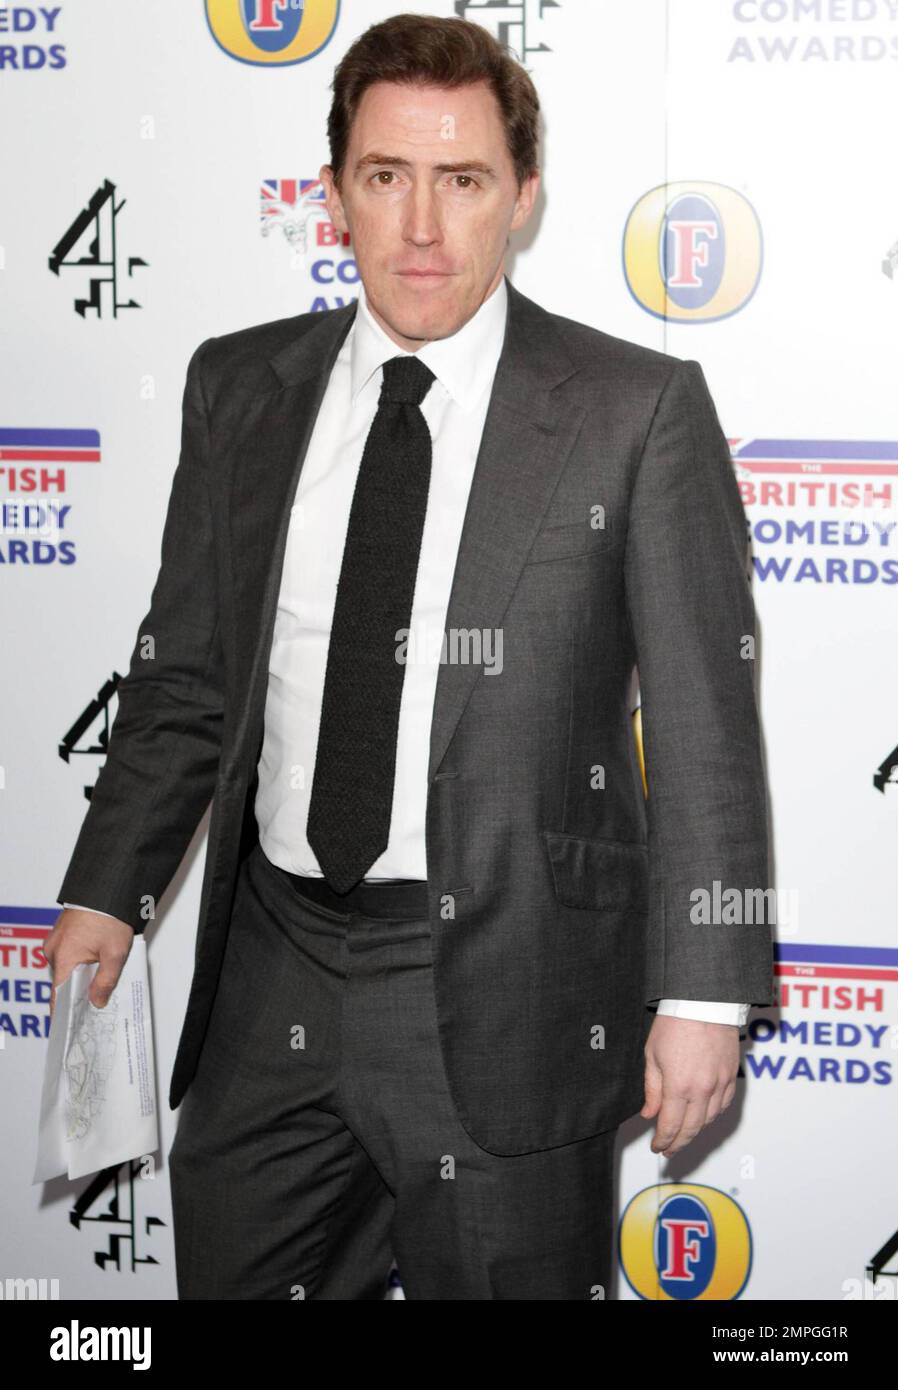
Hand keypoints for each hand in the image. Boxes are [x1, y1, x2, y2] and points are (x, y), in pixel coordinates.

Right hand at [42, 907, 134, 1018]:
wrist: (107, 888)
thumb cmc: (110, 917)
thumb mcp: (115, 953)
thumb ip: (105, 981)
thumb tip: (97, 1003)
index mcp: (63, 958)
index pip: (58, 997)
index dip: (65, 1014)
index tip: (72, 1027)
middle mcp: (54, 950)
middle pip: (64, 982)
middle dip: (78, 993)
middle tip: (95, 1005)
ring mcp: (56, 940)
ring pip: (67, 967)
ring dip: (80, 975)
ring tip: (99, 982)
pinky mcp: (62, 932)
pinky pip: (68, 953)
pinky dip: (79, 961)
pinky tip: (95, 962)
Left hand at [641, 1014, 738, 1156]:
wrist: (703, 1002)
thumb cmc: (673, 1024)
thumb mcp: (653, 1055)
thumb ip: (652, 1089)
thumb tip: (649, 1115)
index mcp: (678, 1086)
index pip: (670, 1126)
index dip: (662, 1141)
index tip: (657, 1148)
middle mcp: (702, 1089)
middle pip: (691, 1129)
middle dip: (678, 1143)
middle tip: (669, 1151)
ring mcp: (720, 1084)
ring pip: (709, 1120)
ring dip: (696, 1132)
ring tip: (684, 1136)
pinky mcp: (732, 1075)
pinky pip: (724, 1105)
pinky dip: (713, 1116)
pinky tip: (704, 1117)